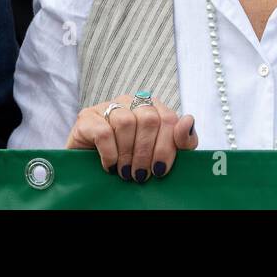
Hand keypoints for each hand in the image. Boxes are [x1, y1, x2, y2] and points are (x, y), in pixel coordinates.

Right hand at [67, 94, 197, 182]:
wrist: (94, 171)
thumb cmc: (134, 162)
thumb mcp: (163, 155)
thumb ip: (182, 141)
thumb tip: (188, 120)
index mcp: (152, 107)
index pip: (168, 118)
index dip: (166, 147)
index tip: (160, 170)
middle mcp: (131, 102)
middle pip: (149, 119)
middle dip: (147, 153)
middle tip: (141, 175)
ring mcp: (108, 106)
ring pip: (126, 122)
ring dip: (128, 154)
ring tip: (126, 172)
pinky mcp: (87, 117)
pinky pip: (103, 131)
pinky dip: (110, 153)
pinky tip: (110, 165)